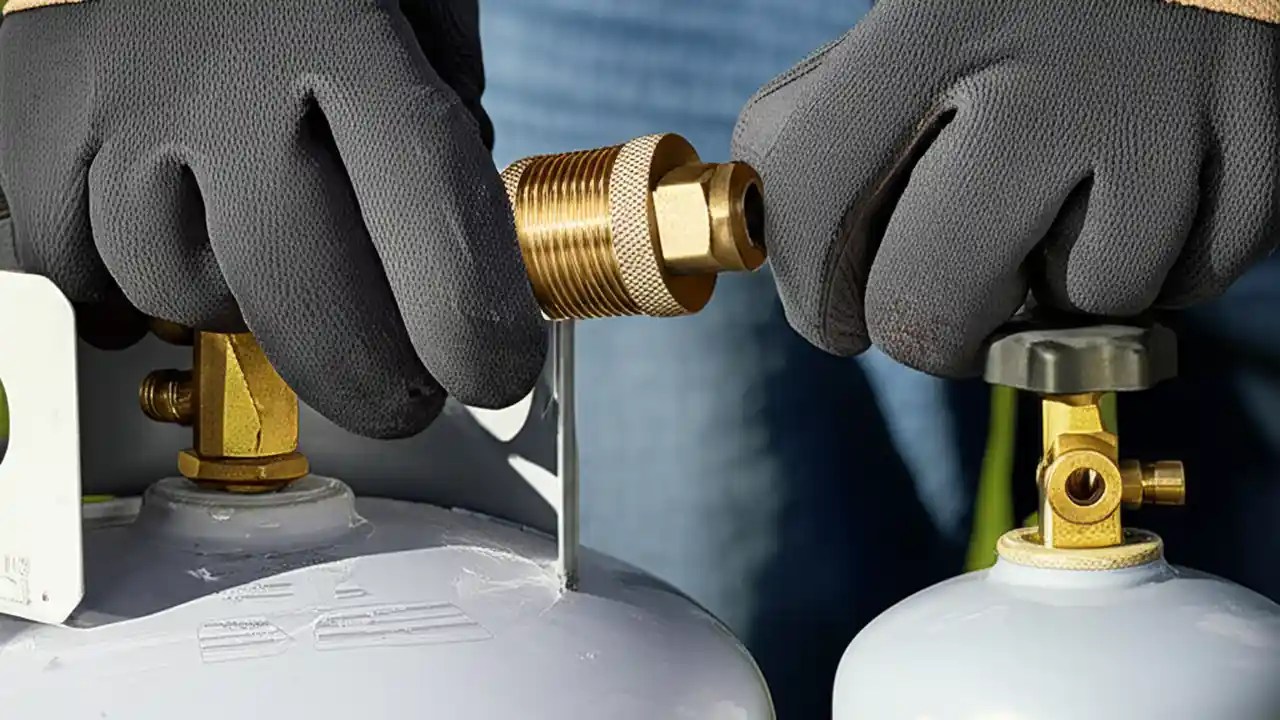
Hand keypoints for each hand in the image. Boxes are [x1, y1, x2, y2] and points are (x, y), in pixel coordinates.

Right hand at [0, 0, 544, 437]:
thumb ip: (446, 106)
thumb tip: (461, 235)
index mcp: (341, 26)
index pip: (429, 216)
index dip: (468, 326)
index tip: (492, 370)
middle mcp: (219, 66)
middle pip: (298, 291)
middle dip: (365, 377)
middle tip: (402, 393)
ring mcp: (118, 95)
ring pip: (177, 287)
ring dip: (242, 307)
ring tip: (277, 264)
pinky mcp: (37, 115)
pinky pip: (72, 262)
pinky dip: (125, 286)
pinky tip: (182, 253)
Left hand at [734, 0, 1278, 375]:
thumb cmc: (1007, 13)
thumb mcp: (898, 36)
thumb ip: (824, 140)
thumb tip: (797, 273)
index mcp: (923, 24)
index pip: (807, 208)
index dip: (812, 300)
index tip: (839, 312)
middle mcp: (1041, 58)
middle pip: (927, 311)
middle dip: (932, 333)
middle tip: (955, 294)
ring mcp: (1160, 97)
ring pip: (1086, 304)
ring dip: (1067, 290)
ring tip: (1073, 207)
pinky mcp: (1259, 125)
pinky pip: (1194, 280)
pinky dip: (1165, 267)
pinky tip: (1148, 194)